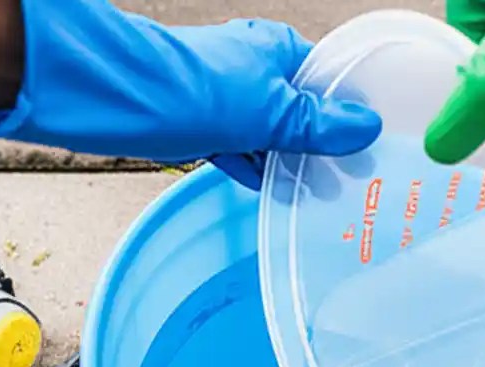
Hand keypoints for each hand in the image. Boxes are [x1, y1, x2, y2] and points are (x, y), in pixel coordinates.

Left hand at [0, 0, 381, 189]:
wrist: (104, 97)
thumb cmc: (185, 90)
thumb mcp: (264, 110)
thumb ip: (314, 124)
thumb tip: (367, 127)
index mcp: (277, 51)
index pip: (331, 83)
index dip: (353, 115)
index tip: (380, 148)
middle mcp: (254, 70)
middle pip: (302, 112)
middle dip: (324, 146)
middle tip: (359, 184)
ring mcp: (226, 100)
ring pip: (271, 136)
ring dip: (291, 164)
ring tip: (325, 198)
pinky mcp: (200, 127)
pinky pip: (240, 152)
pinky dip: (258, 171)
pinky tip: (276, 195)